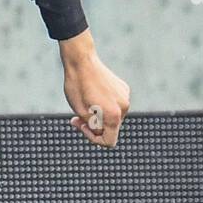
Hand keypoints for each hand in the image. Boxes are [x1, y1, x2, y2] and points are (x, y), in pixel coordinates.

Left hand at [60, 31, 129, 147]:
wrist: (82, 61)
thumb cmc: (77, 86)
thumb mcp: (80, 112)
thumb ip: (93, 126)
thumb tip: (101, 131)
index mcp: (113, 115)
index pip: (109, 141)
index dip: (94, 140)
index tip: (83, 128)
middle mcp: (124, 107)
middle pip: (111, 128)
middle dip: (95, 126)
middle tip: (78, 118)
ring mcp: (125, 97)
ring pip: (112, 117)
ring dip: (99, 115)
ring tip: (85, 104)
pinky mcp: (124, 89)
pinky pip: (115, 105)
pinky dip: (104, 105)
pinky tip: (93, 94)